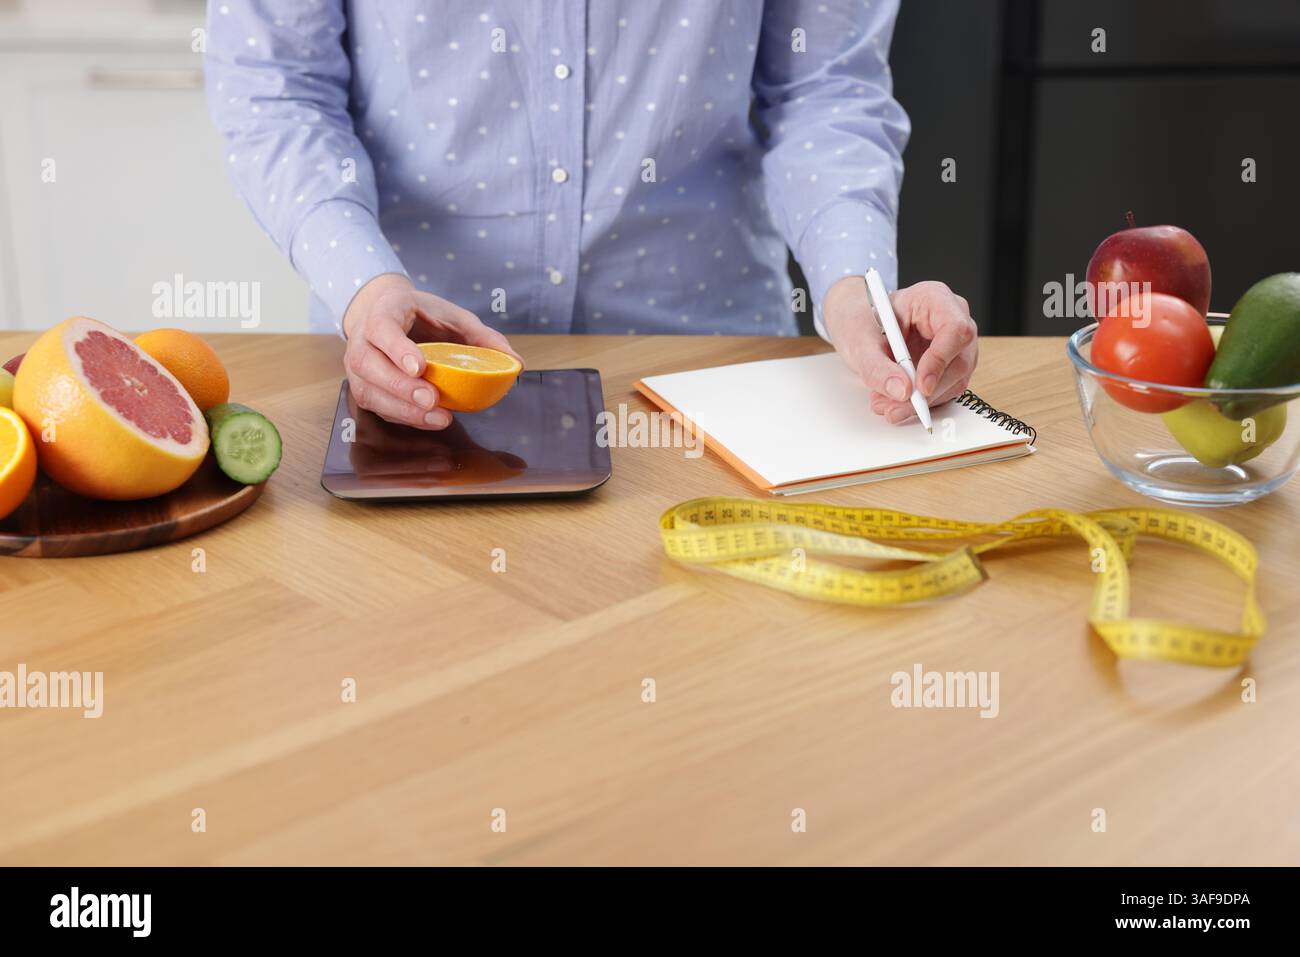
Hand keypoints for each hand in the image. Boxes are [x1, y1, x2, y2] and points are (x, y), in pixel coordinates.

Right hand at [341, 273, 521, 429]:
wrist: (388, 317)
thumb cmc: (422, 316)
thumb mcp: (454, 317)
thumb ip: (482, 337)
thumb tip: (515, 362)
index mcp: (384, 311)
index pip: (381, 327)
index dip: (397, 349)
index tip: (420, 367)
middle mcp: (362, 339)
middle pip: (369, 364)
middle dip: (400, 386)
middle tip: (431, 399)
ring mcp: (358, 367)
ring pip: (369, 392)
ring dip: (403, 409)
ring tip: (438, 418)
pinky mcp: (365, 388)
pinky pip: (379, 408)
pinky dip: (404, 417)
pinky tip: (430, 421)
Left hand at [823, 277, 978, 424]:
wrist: (859, 326)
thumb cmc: (862, 322)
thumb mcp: (859, 341)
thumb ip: (877, 366)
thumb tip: (901, 391)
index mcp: (934, 298)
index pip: (955, 329)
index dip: (940, 360)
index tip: (920, 386)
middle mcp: (952, 319)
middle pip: (960, 361)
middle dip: (928, 392)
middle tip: (897, 408)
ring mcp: (955, 344)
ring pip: (955, 381)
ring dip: (922, 402)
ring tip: (887, 406)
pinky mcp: (950, 366)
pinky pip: (945, 390)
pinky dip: (920, 403)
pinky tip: (895, 404)